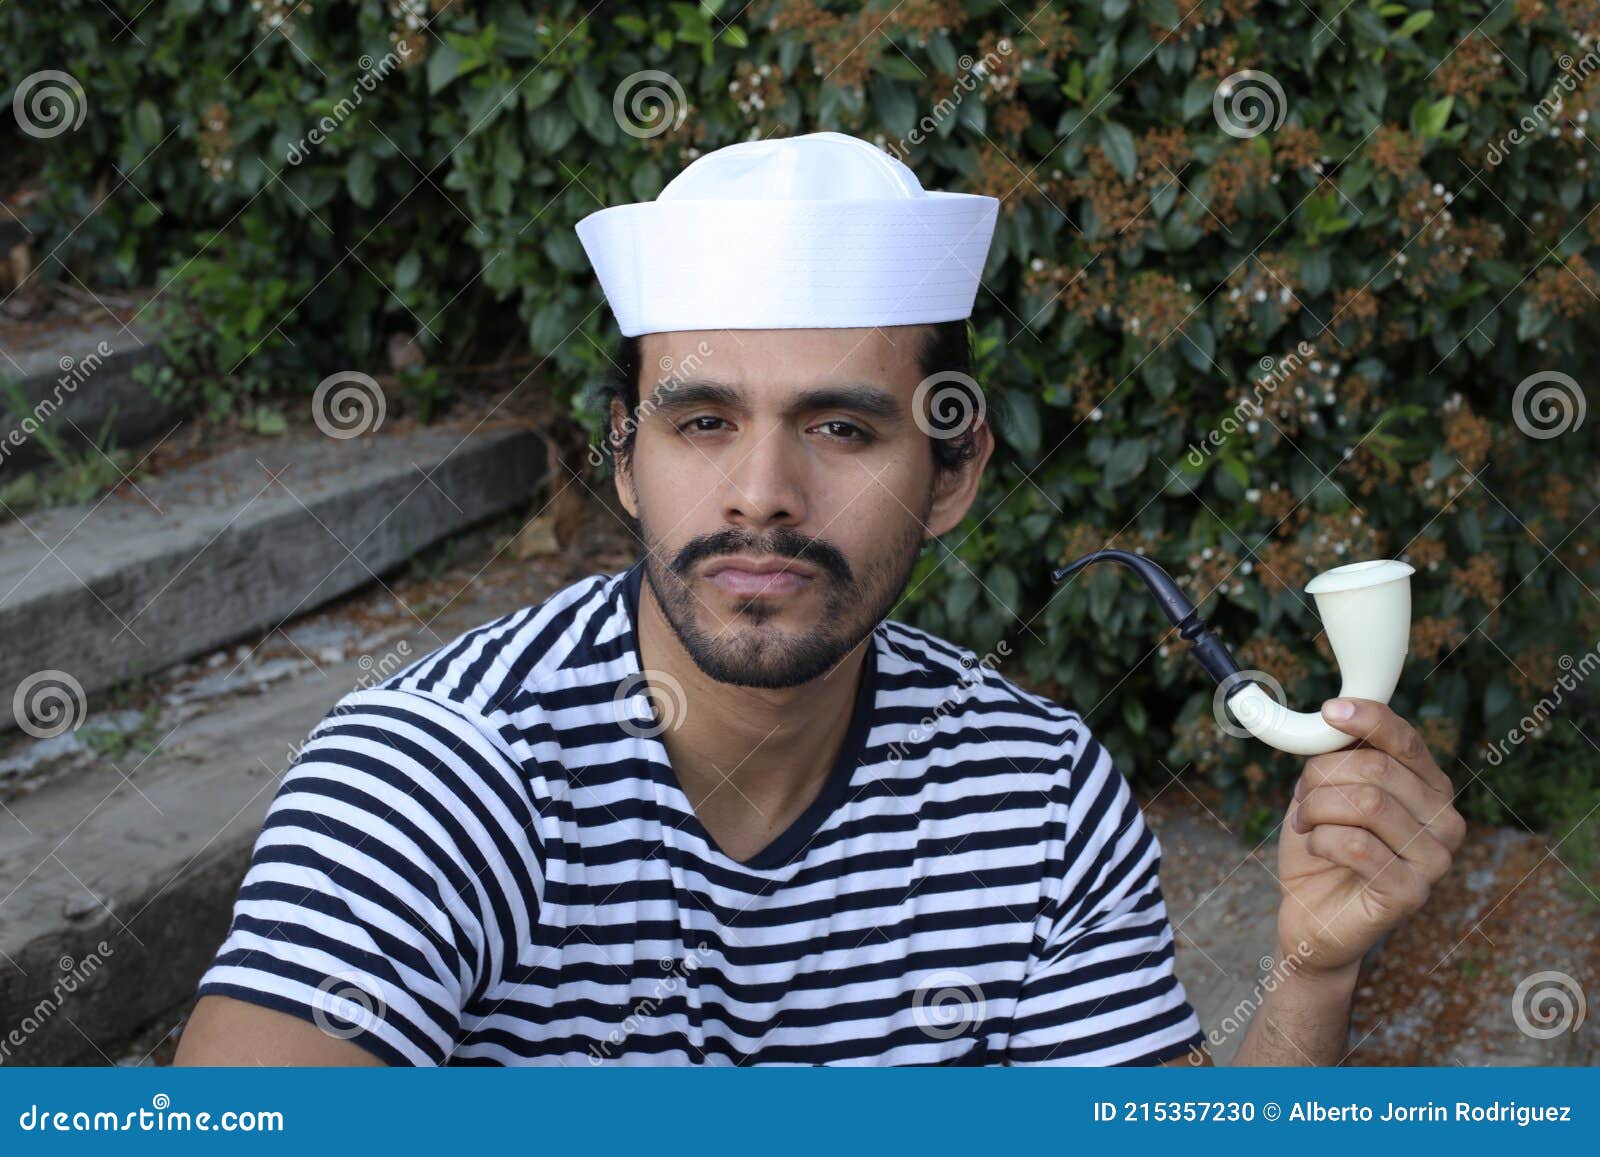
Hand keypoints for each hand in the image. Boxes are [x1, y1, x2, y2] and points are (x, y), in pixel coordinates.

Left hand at [1273, 698, 1465, 980]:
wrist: (1309, 914)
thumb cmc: (1321, 846)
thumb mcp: (1326, 791)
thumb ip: (1340, 756)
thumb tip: (1336, 715)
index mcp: (1429, 789)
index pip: (1407, 741)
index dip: (1368, 719)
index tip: (1329, 711)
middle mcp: (1445, 821)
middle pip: (1377, 769)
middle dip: (1322, 775)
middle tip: (1302, 797)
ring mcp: (1435, 860)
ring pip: (1366, 803)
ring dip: (1317, 808)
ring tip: (1306, 823)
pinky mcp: (1412, 893)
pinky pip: (1357, 845)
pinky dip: (1321, 840)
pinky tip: (1317, 847)